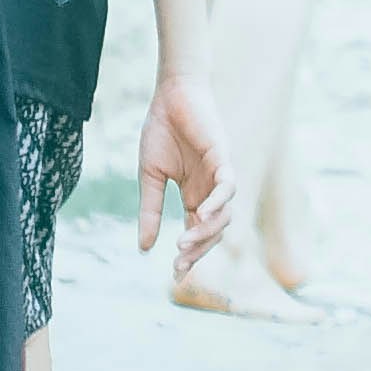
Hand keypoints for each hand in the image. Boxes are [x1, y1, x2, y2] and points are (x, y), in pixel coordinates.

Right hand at [135, 69, 238, 264]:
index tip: (176, 275)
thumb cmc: (161, 131)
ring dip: (205, 232)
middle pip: (213, 231)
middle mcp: (211, 190)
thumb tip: (144, 248)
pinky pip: (227, 187)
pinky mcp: (223, 158)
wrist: (170, 96)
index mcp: (194, 195)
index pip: (196, 233)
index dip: (190, 255)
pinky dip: (217, 204)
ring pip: (224, 215)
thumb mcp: (150, 177)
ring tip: (183, 244)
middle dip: (198, 251)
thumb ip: (150, 210)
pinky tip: (200, 215)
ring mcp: (219, 175)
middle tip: (180, 264)